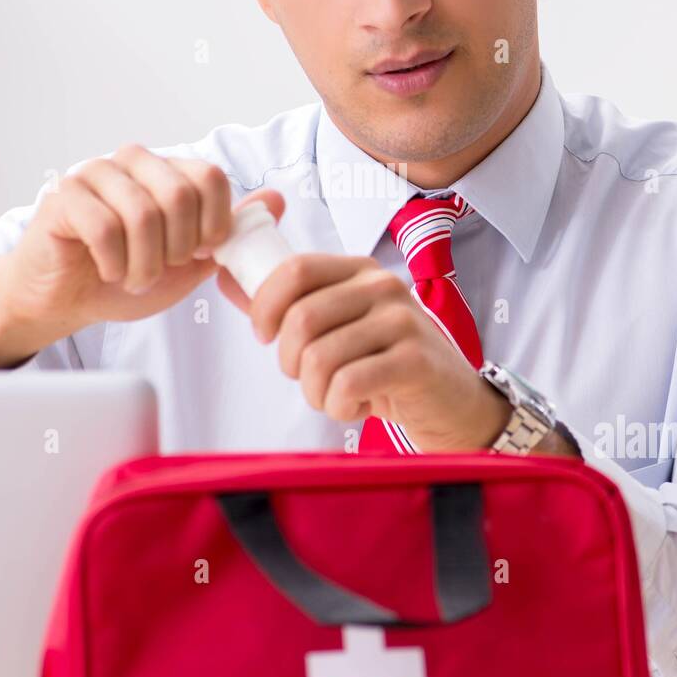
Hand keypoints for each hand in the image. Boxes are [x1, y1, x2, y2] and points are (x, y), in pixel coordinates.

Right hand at [0, 145, 284, 367]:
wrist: (66, 300)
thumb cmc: (126, 276)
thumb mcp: (190, 262)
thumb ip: (230, 233)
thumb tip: (276, 199)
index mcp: (167, 171)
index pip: (210, 177)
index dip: (213, 224)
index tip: (200, 254)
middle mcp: (133, 162)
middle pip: (179, 194)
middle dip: (177, 249)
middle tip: (161, 269)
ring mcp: (95, 174)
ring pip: (142, 213)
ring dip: (144, 264)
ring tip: (134, 277)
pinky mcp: (63, 196)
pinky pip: (104, 228)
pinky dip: (115, 264)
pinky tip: (108, 272)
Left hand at [218, 254, 512, 451]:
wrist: (451, 403)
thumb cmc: (384, 364)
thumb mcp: (337, 328)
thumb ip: (284, 303)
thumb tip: (225, 275)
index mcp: (359, 271)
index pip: (295, 270)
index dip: (265, 305)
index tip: (264, 336)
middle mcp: (383, 286)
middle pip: (301, 319)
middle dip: (289, 362)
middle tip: (307, 377)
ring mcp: (402, 322)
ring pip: (319, 358)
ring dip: (315, 392)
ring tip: (335, 395)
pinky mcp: (414, 360)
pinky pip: (346, 384)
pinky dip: (339, 407)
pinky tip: (357, 405)